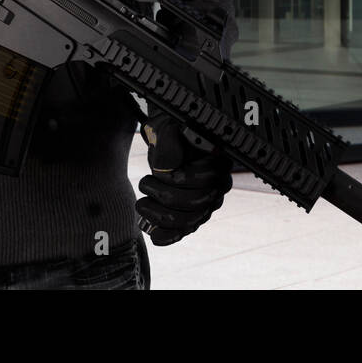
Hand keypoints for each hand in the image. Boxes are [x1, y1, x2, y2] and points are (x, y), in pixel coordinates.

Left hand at [135, 109, 232, 245]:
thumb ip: (168, 140)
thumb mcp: (167, 128)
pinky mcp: (193, 217)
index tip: (163, 171)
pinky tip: (151, 230)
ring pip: (188, 221)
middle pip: (197, 202)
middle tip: (146, 183)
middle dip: (164, 195)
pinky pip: (181, 233)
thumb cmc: (170, 133)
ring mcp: (207, 204)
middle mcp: (218, 186)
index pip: (208, 177)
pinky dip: (165, 235)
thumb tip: (169, 165)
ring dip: (158, 214)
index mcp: (219, 161)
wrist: (167, 144)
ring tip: (142, 203)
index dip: (181, 177)